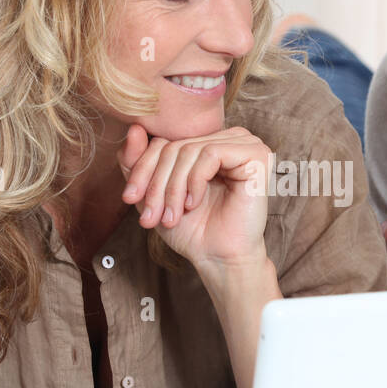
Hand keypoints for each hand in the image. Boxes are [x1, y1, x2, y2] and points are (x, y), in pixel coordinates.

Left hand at [117, 123, 271, 271]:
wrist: (219, 258)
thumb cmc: (193, 229)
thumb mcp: (153, 193)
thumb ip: (138, 161)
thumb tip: (134, 128)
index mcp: (208, 142)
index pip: (163, 141)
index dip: (142, 169)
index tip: (130, 198)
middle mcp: (229, 138)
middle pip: (175, 147)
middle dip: (157, 184)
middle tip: (150, 217)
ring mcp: (245, 144)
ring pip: (190, 150)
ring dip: (174, 188)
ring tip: (171, 216)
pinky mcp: (256, 156)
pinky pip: (211, 154)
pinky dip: (195, 182)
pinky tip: (194, 204)